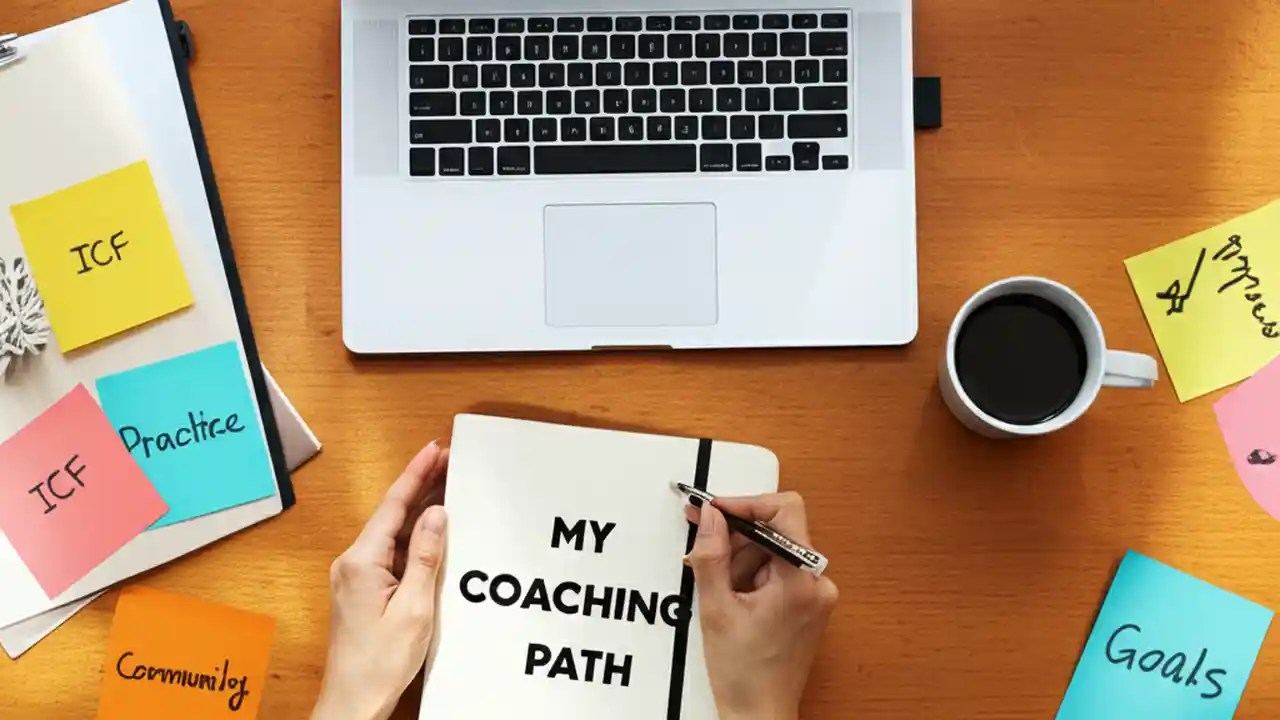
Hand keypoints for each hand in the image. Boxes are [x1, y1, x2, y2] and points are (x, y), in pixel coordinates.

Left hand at [312, 442, 449, 719]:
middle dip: (421, 486)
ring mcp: (355, 576)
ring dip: (419, 511)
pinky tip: (434, 531)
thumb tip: (437, 514)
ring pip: (392, 532)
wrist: (353, 703)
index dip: (416, 474)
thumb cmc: (380, 664)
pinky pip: (391, 553)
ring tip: (448, 486)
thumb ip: (427, 557)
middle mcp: (352, 562)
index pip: (393, 506)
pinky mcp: (362, 590)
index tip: (435, 449)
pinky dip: (414, 538)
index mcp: (361, 561)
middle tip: (449, 460)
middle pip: (392, 514)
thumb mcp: (415, 608)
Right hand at [685, 493, 838, 719]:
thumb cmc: (744, 675)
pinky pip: (778, 571)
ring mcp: (816, 595)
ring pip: (773, 552)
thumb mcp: (715, 609)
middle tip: (700, 548)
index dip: (745, 504)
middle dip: (735, 539)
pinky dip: (752, 576)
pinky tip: (733, 600)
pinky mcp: (809, 605)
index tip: (714, 510)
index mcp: (801, 580)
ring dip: (741, 562)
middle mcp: (817, 583)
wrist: (759, 715)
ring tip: (720, 593)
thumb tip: (710, 516)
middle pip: (775, 532)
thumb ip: (711, 555)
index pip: (784, 511)